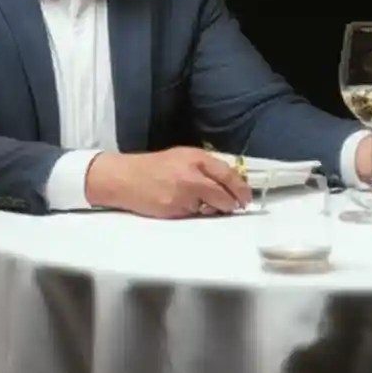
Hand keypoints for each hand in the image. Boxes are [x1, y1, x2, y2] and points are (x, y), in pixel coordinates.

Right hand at [84, 147, 251, 218]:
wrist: (124, 177)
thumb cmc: (154, 167)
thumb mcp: (182, 157)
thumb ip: (204, 168)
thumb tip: (228, 183)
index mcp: (197, 158)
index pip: (228, 173)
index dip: (241, 187)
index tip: (247, 196)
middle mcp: (193, 174)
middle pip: (224, 192)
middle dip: (233, 202)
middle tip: (237, 207)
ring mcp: (184, 193)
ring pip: (211, 207)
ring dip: (214, 210)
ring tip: (206, 206)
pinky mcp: (175, 209)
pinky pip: (195, 215)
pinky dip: (196, 214)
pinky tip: (186, 208)